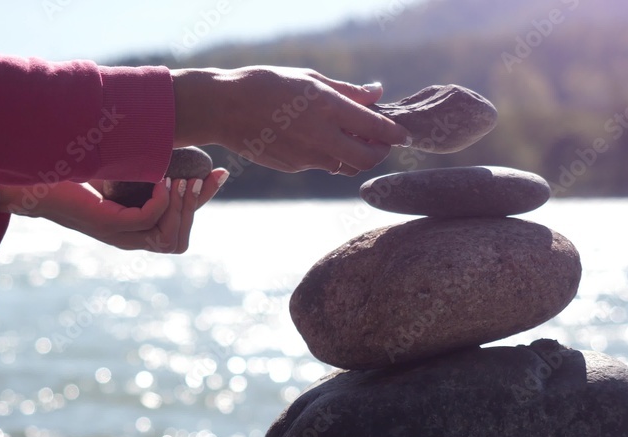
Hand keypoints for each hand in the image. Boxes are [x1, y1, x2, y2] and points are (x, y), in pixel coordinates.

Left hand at [0, 169, 226, 252]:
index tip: (218, 173)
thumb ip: (140, 166)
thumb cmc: (69, 173)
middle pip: (180, 239)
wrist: (29, 180)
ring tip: (185, 177)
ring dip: (183, 206)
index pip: (181, 228)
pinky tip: (165, 180)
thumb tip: (168, 137)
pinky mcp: (106, 224)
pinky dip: (162, 200)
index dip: (203, 201)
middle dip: (198, 206)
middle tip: (204, 175)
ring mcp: (117, 235)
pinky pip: (149, 218)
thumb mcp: (115, 169)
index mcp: (134, 231)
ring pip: (168, 235)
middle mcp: (128, 240)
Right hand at [172, 66, 411, 175]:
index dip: (396, 134)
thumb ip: (347, 91)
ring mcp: (307, 156)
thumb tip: (377, 93)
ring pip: (346, 166)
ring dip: (355, 156)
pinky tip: (315, 138)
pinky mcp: (294, 167)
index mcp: (328, 107)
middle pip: (368, 158)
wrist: (224, 108)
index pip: (377, 128)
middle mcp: (321, 136)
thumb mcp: (309, 78)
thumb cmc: (266, 84)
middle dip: (380, 153)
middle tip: (381, 142)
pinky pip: (321, 165)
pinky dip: (328, 156)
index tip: (404, 135)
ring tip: (349, 138)